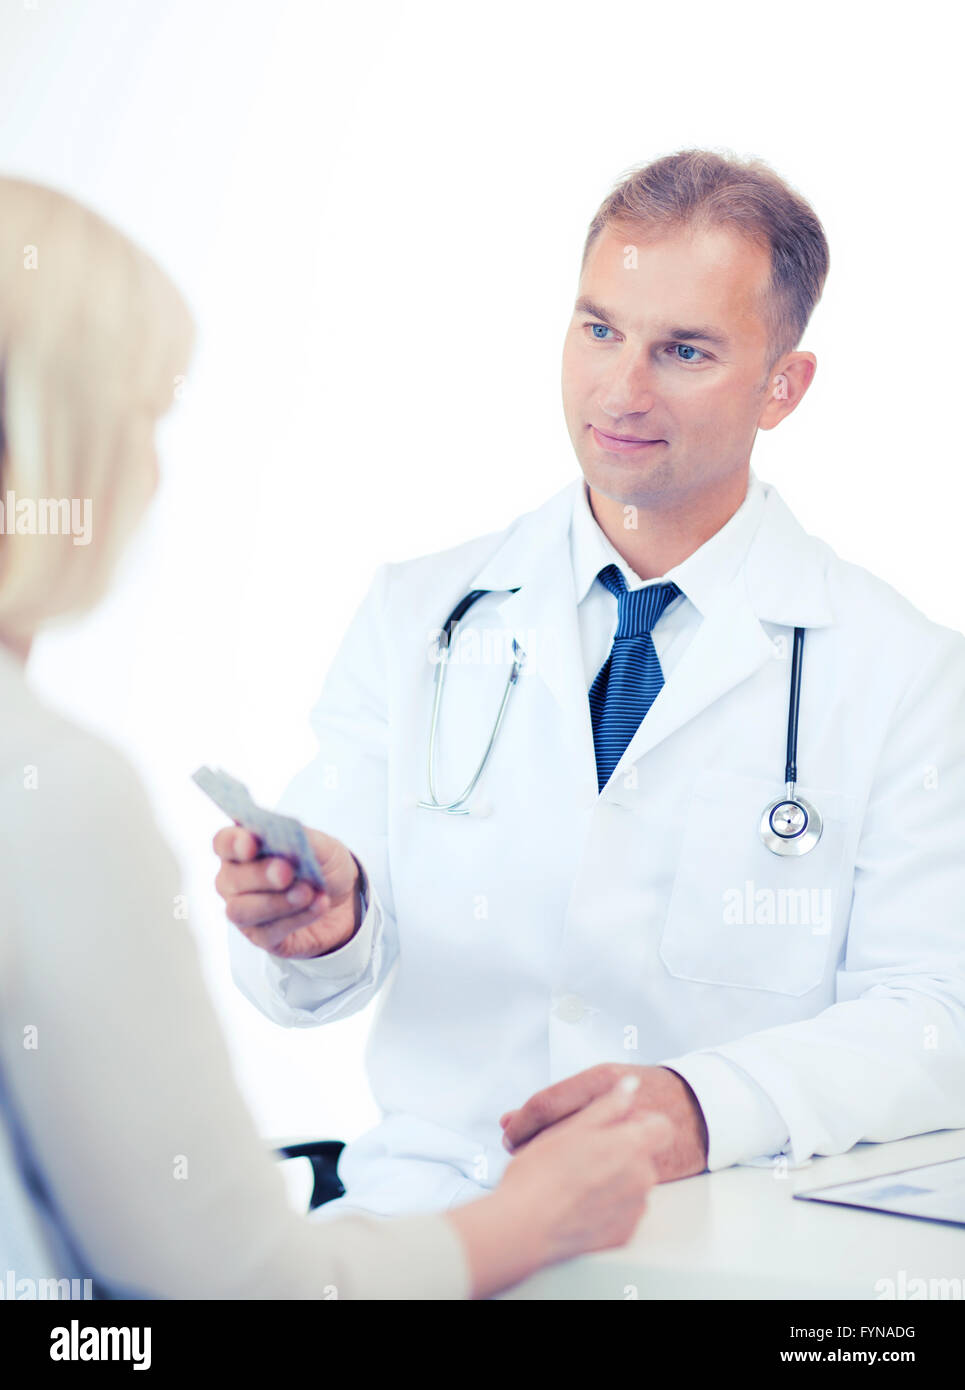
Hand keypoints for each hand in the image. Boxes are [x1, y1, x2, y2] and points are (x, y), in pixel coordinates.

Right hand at [213, 825, 362, 959]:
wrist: (344, 901)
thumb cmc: (323, 866)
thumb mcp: (322, 845)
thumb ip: (302, 839)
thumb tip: (286, 838)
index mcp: (244, 847)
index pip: (225, 842)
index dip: (234, 843)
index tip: (251, 845)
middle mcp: (235, 880)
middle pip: (231, 878)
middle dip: (260, 875)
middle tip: (287, 872)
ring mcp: (244, 910)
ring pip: (241, 910)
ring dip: (275, 902)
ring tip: (307, 893)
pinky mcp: (261, 937)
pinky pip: (268, 932)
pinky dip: (297, 917)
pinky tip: (319, 905)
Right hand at [446, 1076, 674, 1296]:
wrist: (522, 1228)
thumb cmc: (540, 1174)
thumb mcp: (572, 1127)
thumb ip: (608, 1104)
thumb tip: (631, 1086)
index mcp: (631, 1145)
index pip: (660, 1126)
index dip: (639, 1121)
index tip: (616, 1124)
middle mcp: (642, 1178)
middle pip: (642, 1154)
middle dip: (618, 1149)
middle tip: (581, 1150)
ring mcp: (634, 1210)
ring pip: (631, 1183)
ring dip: (611, 1177)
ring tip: (574, 1178)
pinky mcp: (622, 1234)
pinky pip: (622, 1211)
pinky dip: (605, 1203)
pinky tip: (577, 1200)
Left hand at [499, 1063, 708, 1182]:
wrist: (699, 1111)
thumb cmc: (644, 1093)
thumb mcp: (603, 1085)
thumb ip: (560, 1103)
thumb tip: (508, 1120)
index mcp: (602, 1082)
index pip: (545, 1106)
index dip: (520, 1124)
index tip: (509, 1134)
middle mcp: (616, 1112)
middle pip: (556, 1138)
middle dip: (531, 1149)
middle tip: (521, 1153)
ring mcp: (632, 1147)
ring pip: (576, 1167)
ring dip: (555, 1170)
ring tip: (548, 1168)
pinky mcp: (643, 1178)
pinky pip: (600, 1189)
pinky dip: (580, 1188)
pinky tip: (573, 1183)